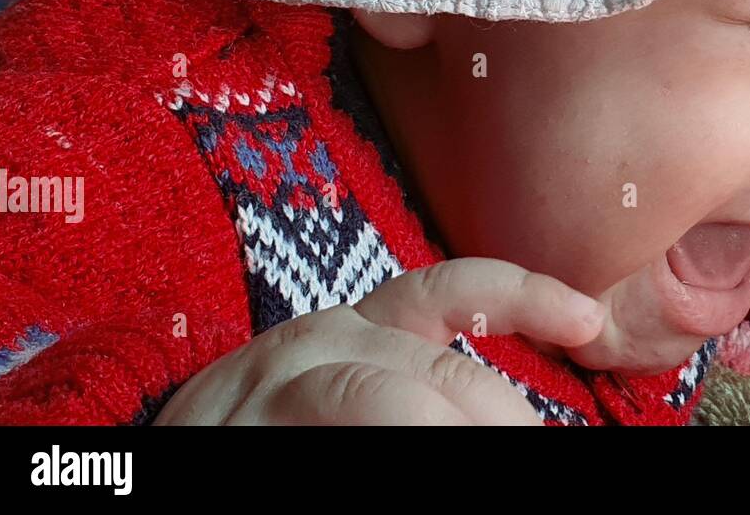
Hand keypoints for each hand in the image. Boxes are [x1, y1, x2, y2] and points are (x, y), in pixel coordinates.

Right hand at [152, 257, 606, 424]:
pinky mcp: (237, 424)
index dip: (526, 294)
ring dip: (446, 429)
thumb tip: (518, 418)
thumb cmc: (280, 426)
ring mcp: (278, 380)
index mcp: (368, 324)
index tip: (586, 317)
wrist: (163, 447)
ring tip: (495, 447)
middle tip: (539, 446)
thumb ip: (433, 391)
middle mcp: (326, 336)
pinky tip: (395, 458)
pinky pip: (320, 426)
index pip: (457, 290)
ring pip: (383, 391)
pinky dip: (381, 440)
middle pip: (436, 363)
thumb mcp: (365, 391)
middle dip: (500, 412)